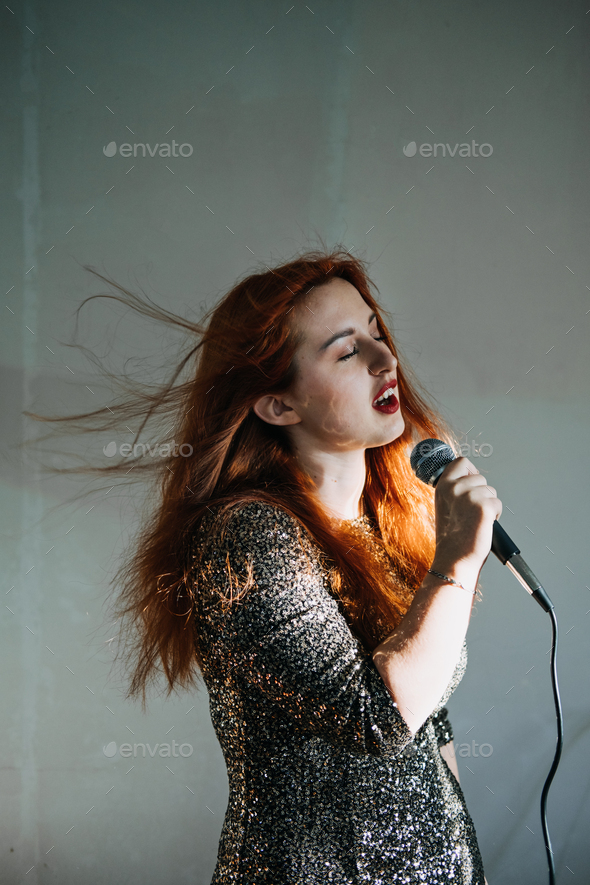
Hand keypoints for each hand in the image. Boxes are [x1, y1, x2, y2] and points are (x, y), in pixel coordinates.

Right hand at [431, 456, 501, 573]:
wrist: (455, 558)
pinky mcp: (484, 506)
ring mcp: (469, 495)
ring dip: (488, 505)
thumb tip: (470, 479)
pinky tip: (483, 525)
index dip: (470, 470)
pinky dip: (495, 515)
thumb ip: (454, 490)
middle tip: (472, 512)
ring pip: (491, 491)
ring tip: (476, 520)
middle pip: (480, 477)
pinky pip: (498, 504)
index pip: (461, 462)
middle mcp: (454, 488)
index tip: (471, 481)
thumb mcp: (445, 506)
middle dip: (482, 493)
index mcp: (442, 486)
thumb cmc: (452, 538)